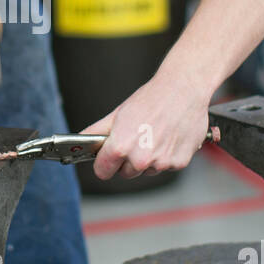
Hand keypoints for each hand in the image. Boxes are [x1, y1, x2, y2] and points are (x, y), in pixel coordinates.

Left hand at [81, 68, 213, 179]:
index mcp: (120, 147)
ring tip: (155, 134)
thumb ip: (97, 131)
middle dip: (127, 160)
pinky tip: (169, 137)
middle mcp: (140, 159)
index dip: (104, 163)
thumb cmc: (151, 99)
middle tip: (136, 138)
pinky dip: (167, 155)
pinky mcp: (179, 163)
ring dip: (148, 159)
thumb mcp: (118, 114)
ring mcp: (161, 163)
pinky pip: (166, 166)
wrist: (183, 90)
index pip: (103, 171)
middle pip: (126, 173)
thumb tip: (80, 141)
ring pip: (147, 170)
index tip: (107, 158)